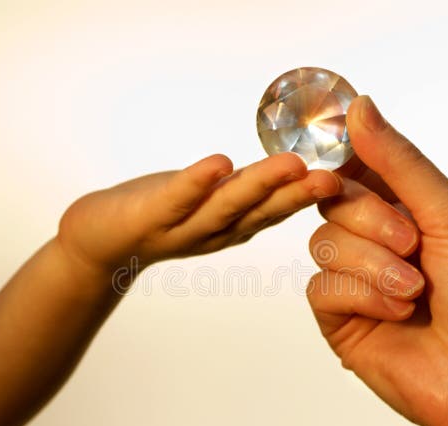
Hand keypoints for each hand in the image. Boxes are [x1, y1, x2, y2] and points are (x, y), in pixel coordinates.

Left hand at [57, 152, 341, 275]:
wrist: (99, 240)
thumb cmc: (161, 213)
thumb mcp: (213, 202)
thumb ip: (248, 191)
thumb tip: (291, 170)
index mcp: (233, 225)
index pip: (276, 209)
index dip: (310, 197)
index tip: (347, 181)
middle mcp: (215, 231)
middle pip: (261, 211)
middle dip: (298, 195)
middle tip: (334, 180)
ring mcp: (183, 226)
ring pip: (226, 206)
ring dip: (259, 187)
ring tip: (290, 166)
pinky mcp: (149, 216)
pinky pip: (177, 198)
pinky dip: (197, 182)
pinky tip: (218, 163)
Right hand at [307, 95, 447, 425]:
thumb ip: (399, 162)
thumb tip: (360, 105)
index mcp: (405, 208)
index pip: (356, 166)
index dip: (344, 159)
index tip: (342, 160)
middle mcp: (375, 240)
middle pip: (332, 201)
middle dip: (373, 222)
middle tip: (413, 245)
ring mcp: (354, 279)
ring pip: (322, 243)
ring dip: (374, 266)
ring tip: (414, 292)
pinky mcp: (338, 318)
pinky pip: (320, 287)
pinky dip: (362, 297)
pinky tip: (398, 315)